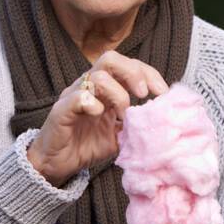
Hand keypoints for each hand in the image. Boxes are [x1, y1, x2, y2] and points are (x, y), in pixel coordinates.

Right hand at [26, 50, 170, 186]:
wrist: (59, 164)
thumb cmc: (88, 145)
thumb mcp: (121, 135)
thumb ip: (138, 125)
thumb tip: (164, 123)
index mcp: (106, 88)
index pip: (129, 65)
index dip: (149, 74)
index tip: (163, 93)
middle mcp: (90, 87)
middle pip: (111, 59)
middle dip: (134, 73)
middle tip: (144, 94)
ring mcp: (74, 96)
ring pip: (97, 77)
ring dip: (118, 94)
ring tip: (124, 115)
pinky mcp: (61, 111)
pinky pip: (77, 97)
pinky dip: (92, 104)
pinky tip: (99, 115)